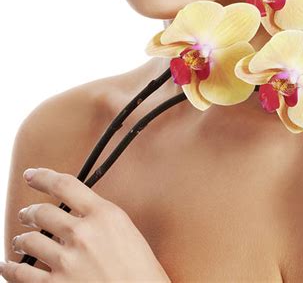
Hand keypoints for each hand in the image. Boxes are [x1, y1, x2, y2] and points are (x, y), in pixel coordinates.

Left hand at [1, 167, 169, 281]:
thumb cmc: (142, 273)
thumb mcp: (128, 233)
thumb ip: (102, 220)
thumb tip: (80, 216)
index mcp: (104, 215)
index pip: (65, 185)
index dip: (43, 177)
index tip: (32, 175)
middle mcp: (83, 234)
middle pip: (43, 212)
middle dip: (30, 212)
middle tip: (26, 213)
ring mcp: (67, 261)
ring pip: (30, 241)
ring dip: (22, 239)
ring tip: (20, 240)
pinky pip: (22, 273)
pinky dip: (11, 268)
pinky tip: (7, 265)